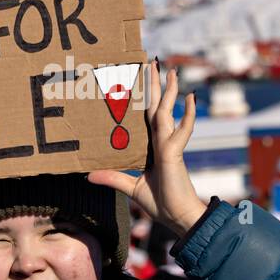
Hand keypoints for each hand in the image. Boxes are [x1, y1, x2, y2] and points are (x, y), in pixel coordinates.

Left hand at [89, 60, 207, 237]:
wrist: (176, 217)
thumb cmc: (160, 203)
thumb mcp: (130, 187)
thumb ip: (112, 178)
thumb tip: (88, 175)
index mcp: (152, 146)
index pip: (145, 116)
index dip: (143, 97)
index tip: (140, 78)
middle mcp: (161, 141)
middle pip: (156, 107)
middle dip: (155, 85)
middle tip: (153, 62)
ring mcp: (169, 145)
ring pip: (167, 112)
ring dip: (169, 91)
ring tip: (170, 71)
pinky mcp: (174, 152)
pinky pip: (182, 130)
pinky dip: (188, 115)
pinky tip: (190, 97)